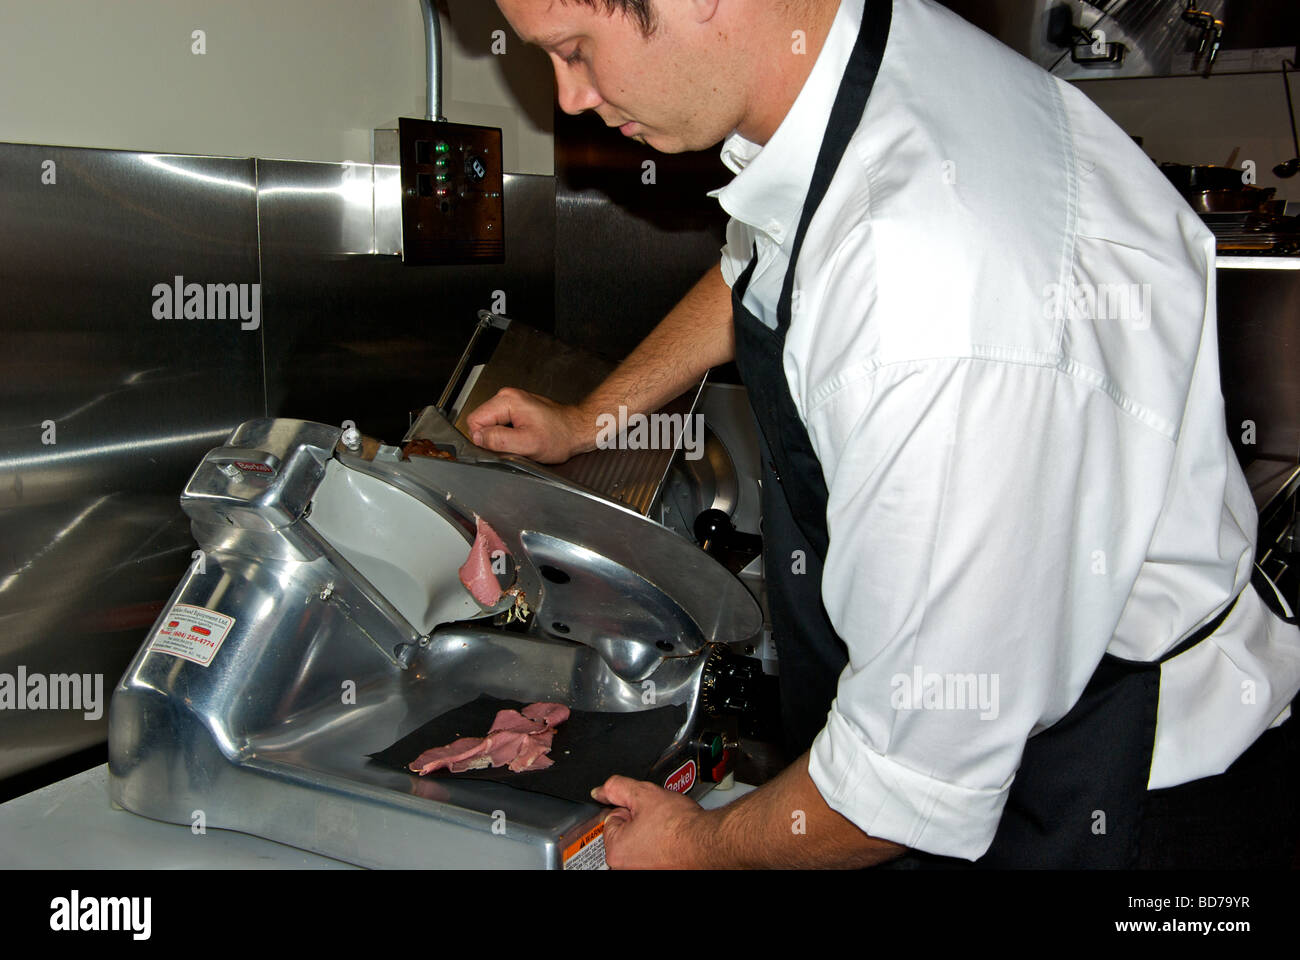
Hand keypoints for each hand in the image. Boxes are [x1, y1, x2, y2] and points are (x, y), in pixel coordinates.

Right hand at [464, 388, 589, 463]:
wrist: (577, 430)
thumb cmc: (560, 436)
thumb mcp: (528, 444)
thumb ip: (499, 440)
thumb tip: (478, 438)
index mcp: (507, 401)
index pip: (474, 421)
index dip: (484, 439)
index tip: (503, 446)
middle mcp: (507, 397)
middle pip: (481, 422)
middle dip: (494, 438)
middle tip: (516, 444)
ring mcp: (512, 402)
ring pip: (491, 425)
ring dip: (503, 437)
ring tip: (522, 440)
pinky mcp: (517, 409)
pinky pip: (501, 424)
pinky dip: (510, 434)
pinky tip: (524, 436)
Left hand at [592, 775, 713, 868]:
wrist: (708, 841)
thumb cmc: (680, 825)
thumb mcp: (643, 794)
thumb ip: (616, 788)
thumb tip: (600, 790)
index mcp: (615, 852)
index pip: (613, 818)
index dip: (631, 808)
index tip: (646, 810)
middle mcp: (626, 869)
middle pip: (625, 833)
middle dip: (639, 822)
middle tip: (658, 818)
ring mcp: (643, 873)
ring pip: (640, 844)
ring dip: (650, 834)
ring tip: (667, 829)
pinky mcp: (660, 872)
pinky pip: (653, 855)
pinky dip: (661, 848)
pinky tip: (672, 841)